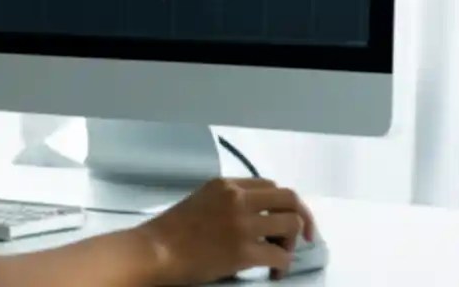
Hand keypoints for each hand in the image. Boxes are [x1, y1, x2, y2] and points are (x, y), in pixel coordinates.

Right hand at [136, 178, 316, 284]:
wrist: (155, 251)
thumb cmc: (170, 231)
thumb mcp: (200, 201)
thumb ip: (227, 202)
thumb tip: (256, 217)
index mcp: (225, 185)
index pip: (269, 185)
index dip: (282, 204)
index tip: (283, 220)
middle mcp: (237, 198)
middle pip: (289, 198)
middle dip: (302, 218)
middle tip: (303, 237)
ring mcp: (242, 223)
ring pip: (291, 224)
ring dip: (291, 242)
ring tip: (279, 256)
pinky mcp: (244, 250)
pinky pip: (281, 256)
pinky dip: (283, 265)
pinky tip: (273, 273)